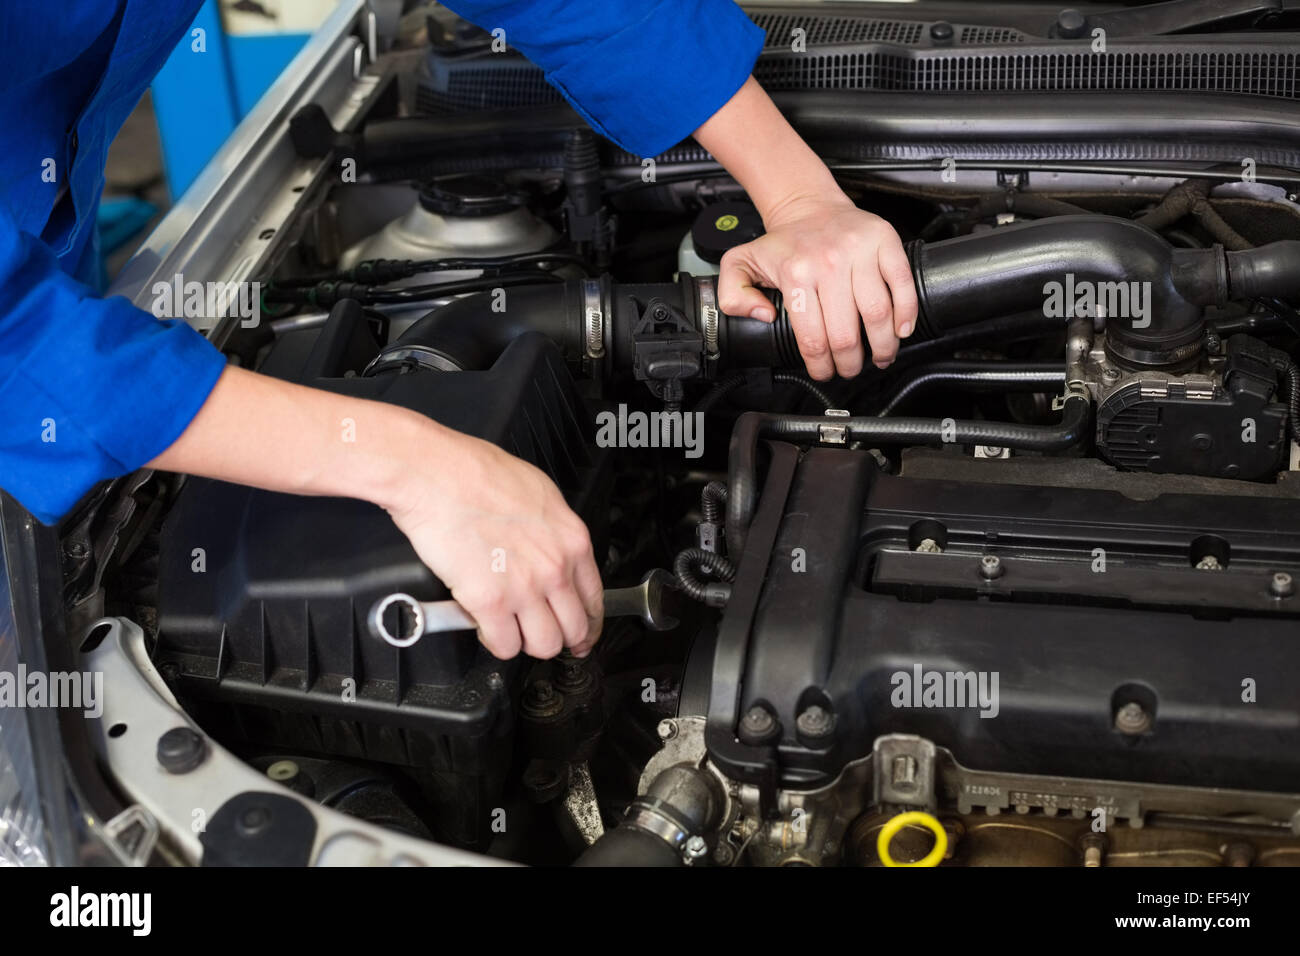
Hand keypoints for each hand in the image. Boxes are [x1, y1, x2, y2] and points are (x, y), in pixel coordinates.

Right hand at [385, 430, 602, 659]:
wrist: (437, 475)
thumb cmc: (477, 474)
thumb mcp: (538, 494)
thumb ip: (552, 531)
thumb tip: (549, 550)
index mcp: (572, 541)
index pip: (594, 599)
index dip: (588, 624)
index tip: (581, 634)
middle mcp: (555, 568)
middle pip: (574, 629)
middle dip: (559, 638)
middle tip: (542, 636)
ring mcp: (525, 588)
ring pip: (544, 645)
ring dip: (527, 644)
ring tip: (511, 630)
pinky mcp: (490, 602)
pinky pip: (504, 645)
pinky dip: (495, 643)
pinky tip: (486, 628)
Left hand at [717, 194, 918, 379]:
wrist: (809, 207)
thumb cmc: (781, 243)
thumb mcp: (739, 264)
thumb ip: (734, 295)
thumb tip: (763, 316)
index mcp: (795, 273)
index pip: (812, 337)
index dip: (820, 365)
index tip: (825, 372)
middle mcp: (828, 262)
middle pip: (846, 333)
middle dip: (850, 363)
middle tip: (851, 369)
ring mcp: (859, 251)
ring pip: (877, 313)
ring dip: (882, 346)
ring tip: (880, 357)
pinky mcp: (885, 241)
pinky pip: (902, 283)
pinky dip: (906, 312)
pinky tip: (901, 330)